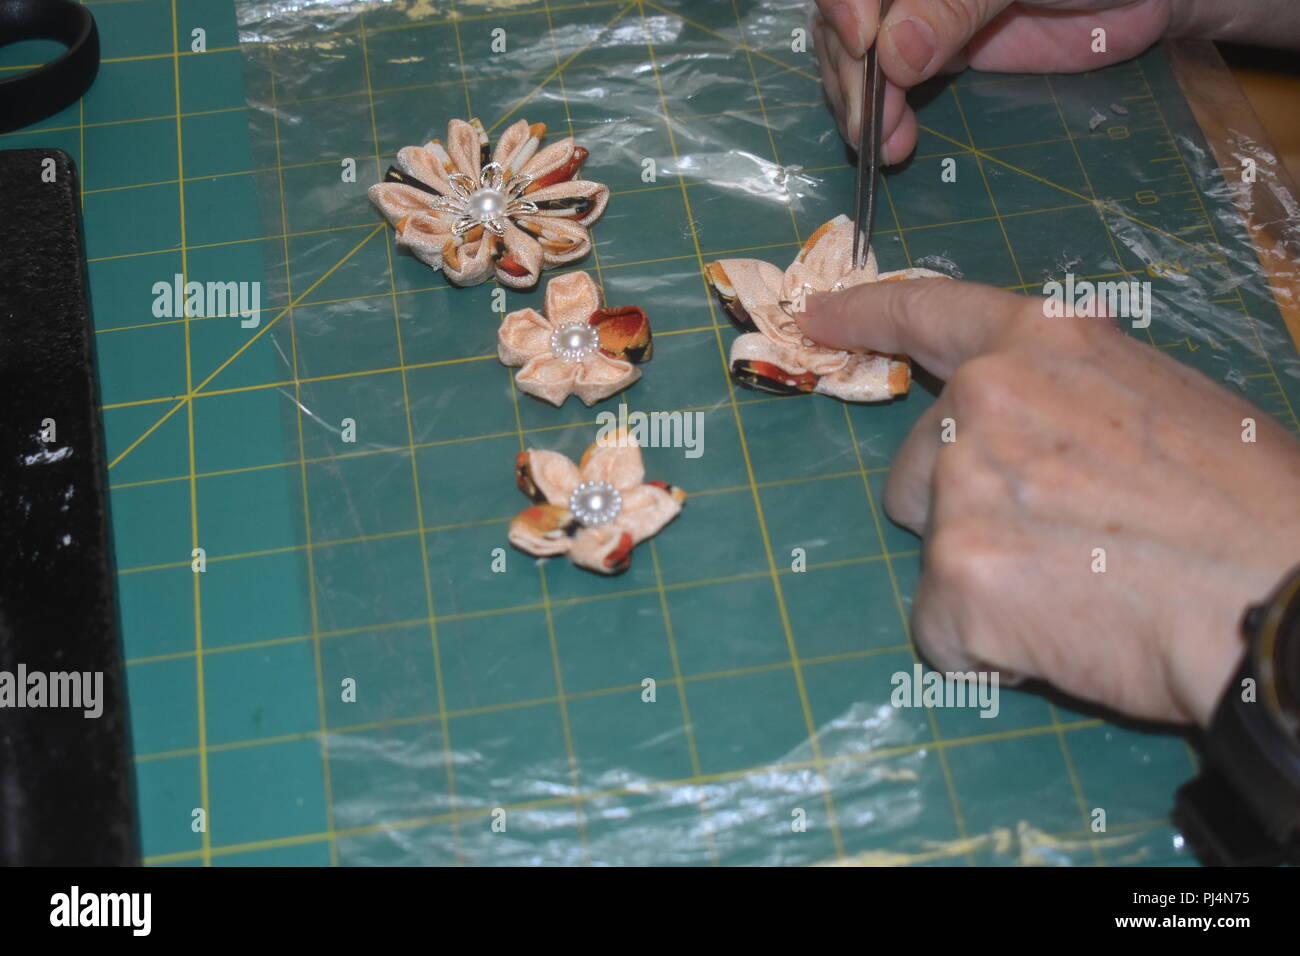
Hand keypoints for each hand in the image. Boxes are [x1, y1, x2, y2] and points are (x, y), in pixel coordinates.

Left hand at [797, 278, 1299, 725]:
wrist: (1284, 601)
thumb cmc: (1248, 507)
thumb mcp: (1160, 403)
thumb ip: (1068, 399)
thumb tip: (1026, 429)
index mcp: (1042, 344)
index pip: (929, 311)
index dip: (865, 313)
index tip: (815, 317)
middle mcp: (986, 399)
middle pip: (914, 466)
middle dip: (964, 509)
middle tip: (1065, 542)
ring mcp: (963, 487)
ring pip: (927, 546)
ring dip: (978, 577)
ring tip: (1076, 592)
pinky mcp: (956, 578)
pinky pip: (940, 627)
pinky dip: (987, 646)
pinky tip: (1063, 639)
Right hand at [813, 0, 1174, 160]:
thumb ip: (956, 4)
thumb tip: (891, 52)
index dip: (846, 7)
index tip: (866, 48)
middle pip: (845, 19)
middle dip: (851, 71)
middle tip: (872, 123)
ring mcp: (916, 12)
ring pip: (856, 54)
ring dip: (860, 102)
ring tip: (882, 144)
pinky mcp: (934, 50)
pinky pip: (888, 83)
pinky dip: (883, 115)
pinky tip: (891, 143)